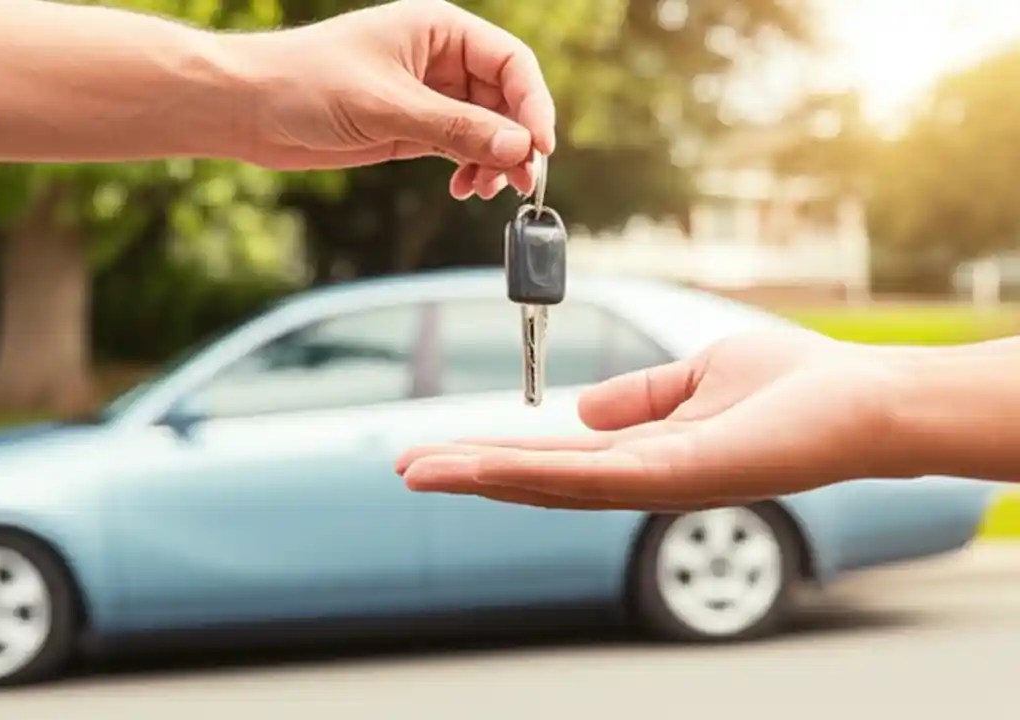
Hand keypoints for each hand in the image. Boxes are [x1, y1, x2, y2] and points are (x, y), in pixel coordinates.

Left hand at [239, 0, 555, 199]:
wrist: (248, 107)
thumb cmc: (307, 84)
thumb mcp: (388, 107)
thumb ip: (456, 128)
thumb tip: (519, 147)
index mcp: (439, 29)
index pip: (510, 62)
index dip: (532, 104)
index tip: (540, 147)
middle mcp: (438, 58)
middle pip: (504, 98)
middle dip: (514, 140)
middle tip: (517, 182)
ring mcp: (425, 95)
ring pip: (484, 127)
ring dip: (493, 159)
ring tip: (484, 190)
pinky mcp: (408, 127)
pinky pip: (458, 146)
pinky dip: (469, 167)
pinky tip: (463, 187)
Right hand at [396, 329, 906, 510]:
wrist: (864, 401)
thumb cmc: (795, 387)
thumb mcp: (695, 377)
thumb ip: (639, 394)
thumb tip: (578, 410)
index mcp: (642, 452)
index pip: (552, 458)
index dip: (492, 454)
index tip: (435, 450)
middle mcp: (641, 479)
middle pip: (538, 478)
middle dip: (469, 473)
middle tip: (402, 468)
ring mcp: (656, 484)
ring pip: (551, 484)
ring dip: (481, 476)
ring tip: (420, 470)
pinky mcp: (679, 477)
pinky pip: (593, 476)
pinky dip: (532, 472)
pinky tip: (484, 466)